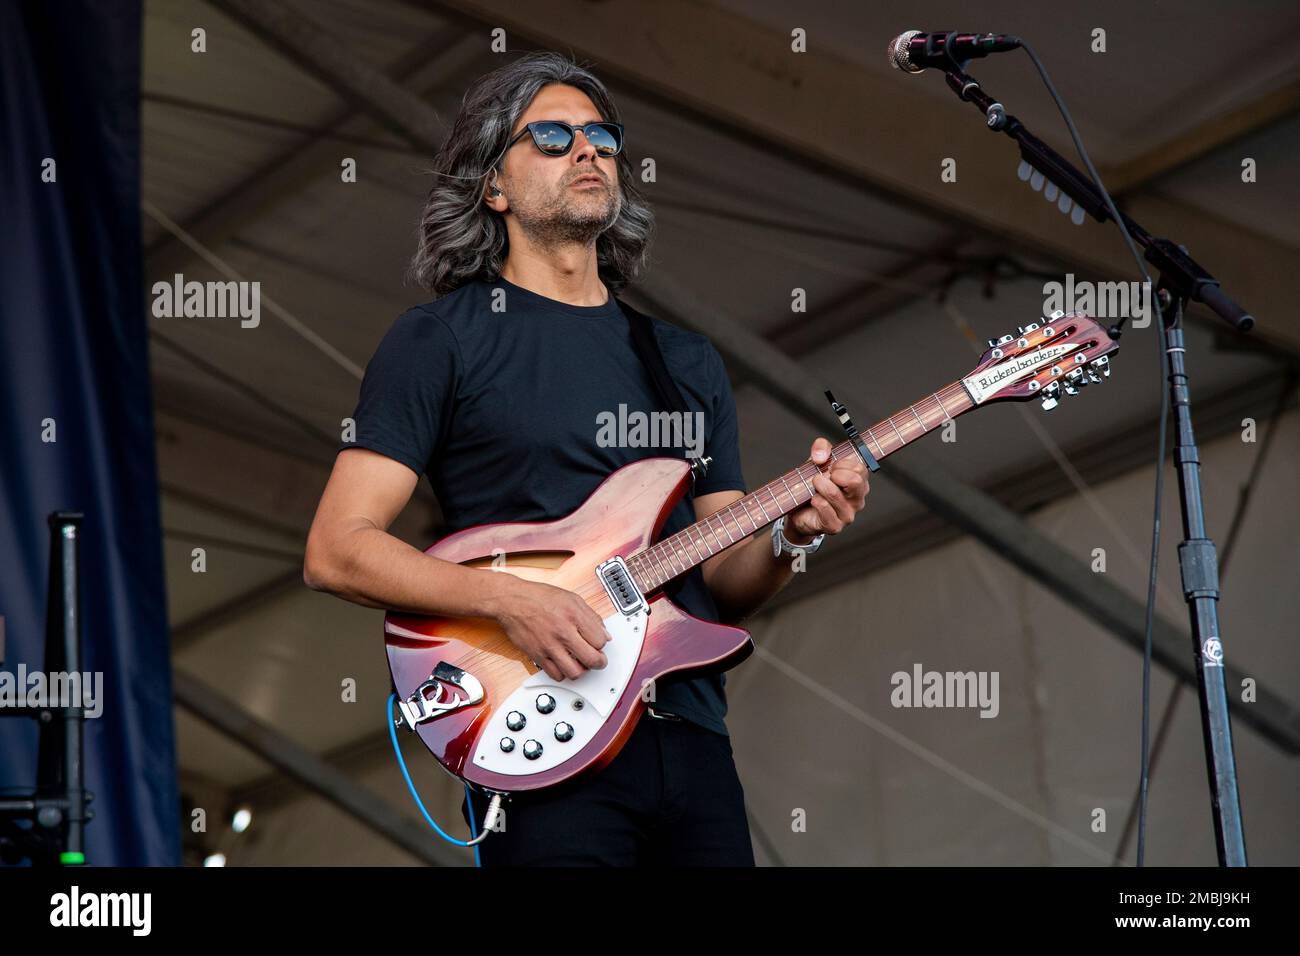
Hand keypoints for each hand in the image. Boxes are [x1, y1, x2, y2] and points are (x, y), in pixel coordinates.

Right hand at [489, 576, 608, 680]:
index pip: (600, 641)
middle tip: (597, 660)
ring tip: (579, 662)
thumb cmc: (539, 597)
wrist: (512, 601)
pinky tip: (563, 663)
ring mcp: (549, 645)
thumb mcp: (572, 598)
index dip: (602, 644)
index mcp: (574, 615)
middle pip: (592, 659)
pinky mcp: (537, 655)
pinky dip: (563, 673)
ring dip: (581, 670)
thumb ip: (591, 616)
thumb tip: (605, 633)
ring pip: (575, 672)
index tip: (599, 643)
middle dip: (599, 662)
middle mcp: (563, 631)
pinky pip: (556, 675)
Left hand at [784, 437, 868, 544]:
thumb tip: (820, 456)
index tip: (830, 466)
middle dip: (834, 474)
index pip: (859, 468)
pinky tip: (812, 500)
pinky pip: (824, 508)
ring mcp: (848, 515)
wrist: (799, 511)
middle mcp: (857, 499)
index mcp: (859, 483)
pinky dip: (815, 500)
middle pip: (855, 481)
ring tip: (813, 485)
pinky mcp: (835, 526)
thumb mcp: (818, 461)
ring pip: (835, 494)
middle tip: (823, 476)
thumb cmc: (813, 485)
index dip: (841, 463)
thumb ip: (822, 448)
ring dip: (819, 485)